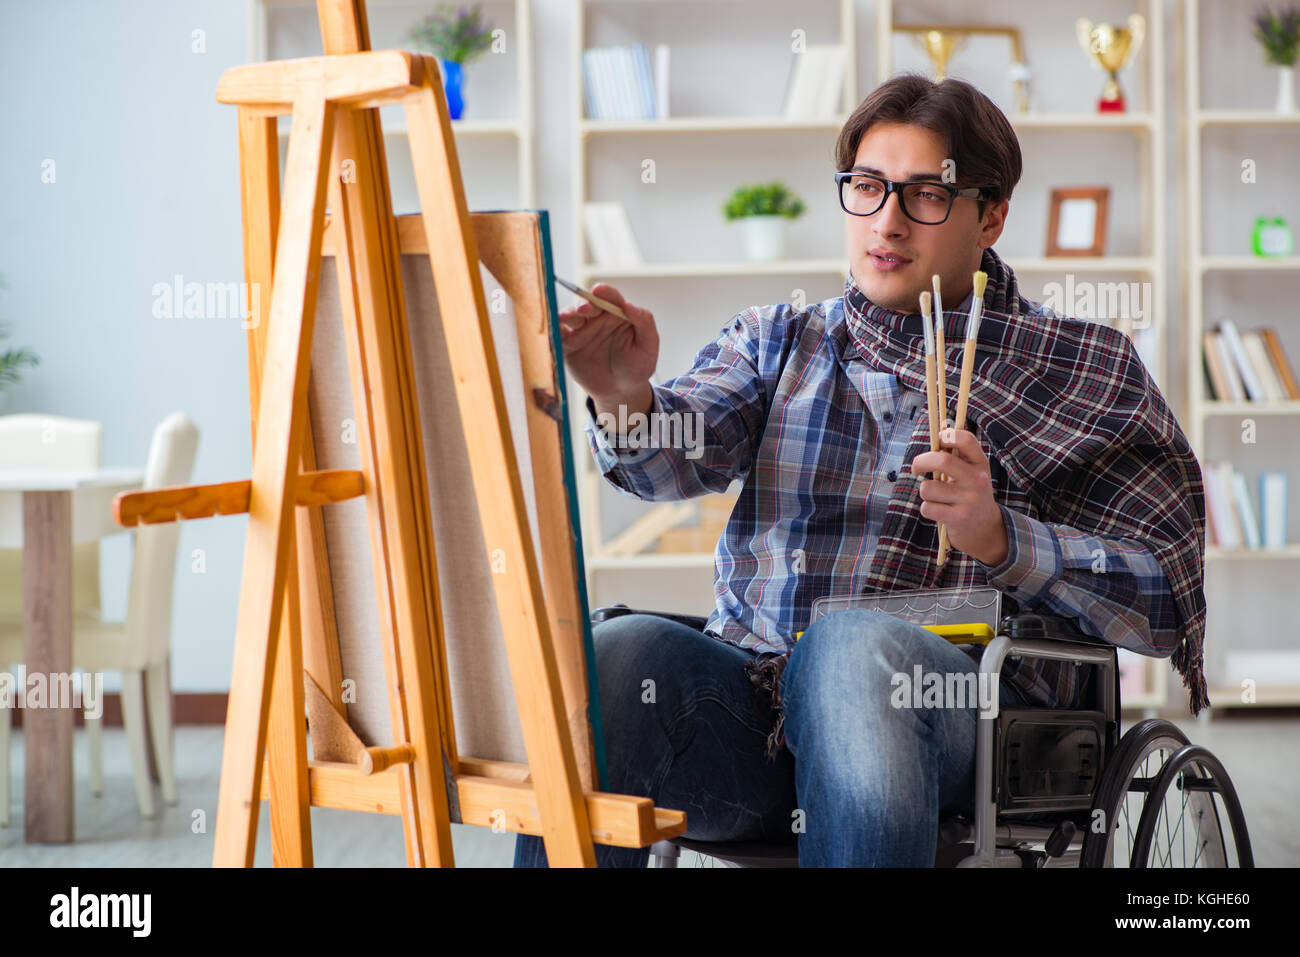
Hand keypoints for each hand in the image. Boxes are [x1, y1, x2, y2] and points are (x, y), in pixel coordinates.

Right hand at [559, 283, 658, 407]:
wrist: (622, 392)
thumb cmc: (638, 366)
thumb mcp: (648, 345)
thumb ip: (644, 322)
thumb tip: (629, 305)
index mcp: (617, 313)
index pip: (609, 297)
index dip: (604, 292)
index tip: (599, 291)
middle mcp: (597, 318)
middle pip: (587, 303)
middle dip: (584, 303)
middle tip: (584, 309)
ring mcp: (581, 331)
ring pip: (570, 317)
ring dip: (567, 314)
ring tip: (566, 317)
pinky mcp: (568, 346)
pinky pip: (559, 336)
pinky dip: (555, 330)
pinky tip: (556, 330)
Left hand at [910, 427, 1008, 566]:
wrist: (986, 530)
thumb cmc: (970, 495)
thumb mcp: (971, 474)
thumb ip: (956, 457)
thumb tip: (937, 435)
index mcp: (980, 465)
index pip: (966, 440)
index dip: (947, 435)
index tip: (937, 441)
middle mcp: (977, 480)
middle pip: (941, 460)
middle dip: (920, 462)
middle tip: (916, 468)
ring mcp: (969, 500)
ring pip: (928, 488)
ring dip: (925, 492)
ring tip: (936, 497)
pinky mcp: (959, 518)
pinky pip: (927, 507)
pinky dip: (927, 509)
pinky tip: (939, 511)